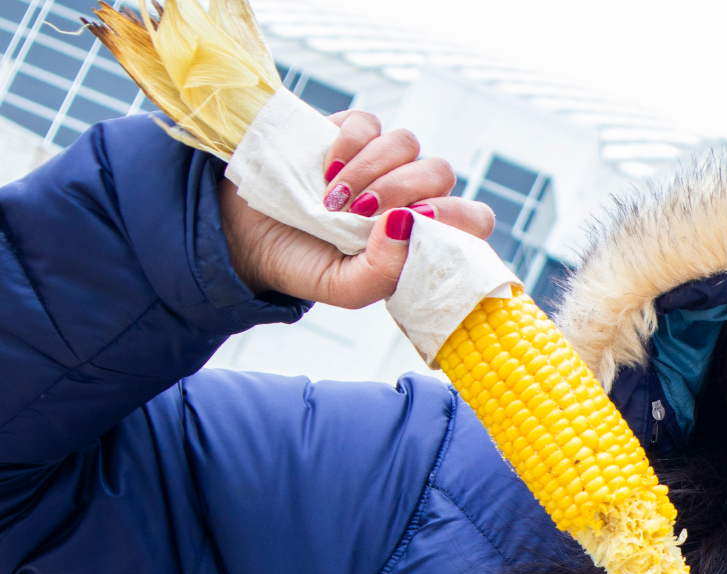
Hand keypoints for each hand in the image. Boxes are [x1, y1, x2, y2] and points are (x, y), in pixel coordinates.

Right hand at [221, 110, 494, 306]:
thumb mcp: (344, 289)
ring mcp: (380, 161)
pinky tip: (326, 173)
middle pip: (441, 172)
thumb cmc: (305, 266)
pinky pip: (369, 123)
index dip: (457, 217)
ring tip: (334, 201)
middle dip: (403, 192)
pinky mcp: (348, 132)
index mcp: (423, 235)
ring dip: (372, 171)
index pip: (474, 217)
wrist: (245, 236)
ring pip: (408, 144)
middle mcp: (409, 193)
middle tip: (360, 215)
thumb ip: (383, 274)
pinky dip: (350, 145)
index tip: (417, 224)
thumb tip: (405, 224)